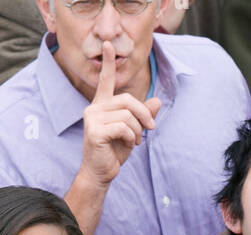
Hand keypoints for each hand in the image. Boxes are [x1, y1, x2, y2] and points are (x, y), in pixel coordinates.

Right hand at [79, 40, 160, 187]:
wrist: (101, 173)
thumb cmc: (114, 152)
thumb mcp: (133, 131)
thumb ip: (143, 115)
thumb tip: (157, 102)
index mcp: (102, 105)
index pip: (105, 81)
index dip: (108, 63)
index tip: (109, 45)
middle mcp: (94, 108)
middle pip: (128, 101)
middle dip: (143, 115)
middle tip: (150, 129)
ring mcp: (92, 119)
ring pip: (128, 115)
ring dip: (138, 130)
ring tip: (136, 141)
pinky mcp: (94, 131)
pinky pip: (123, 127)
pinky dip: (132, 136)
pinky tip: (130, 144)